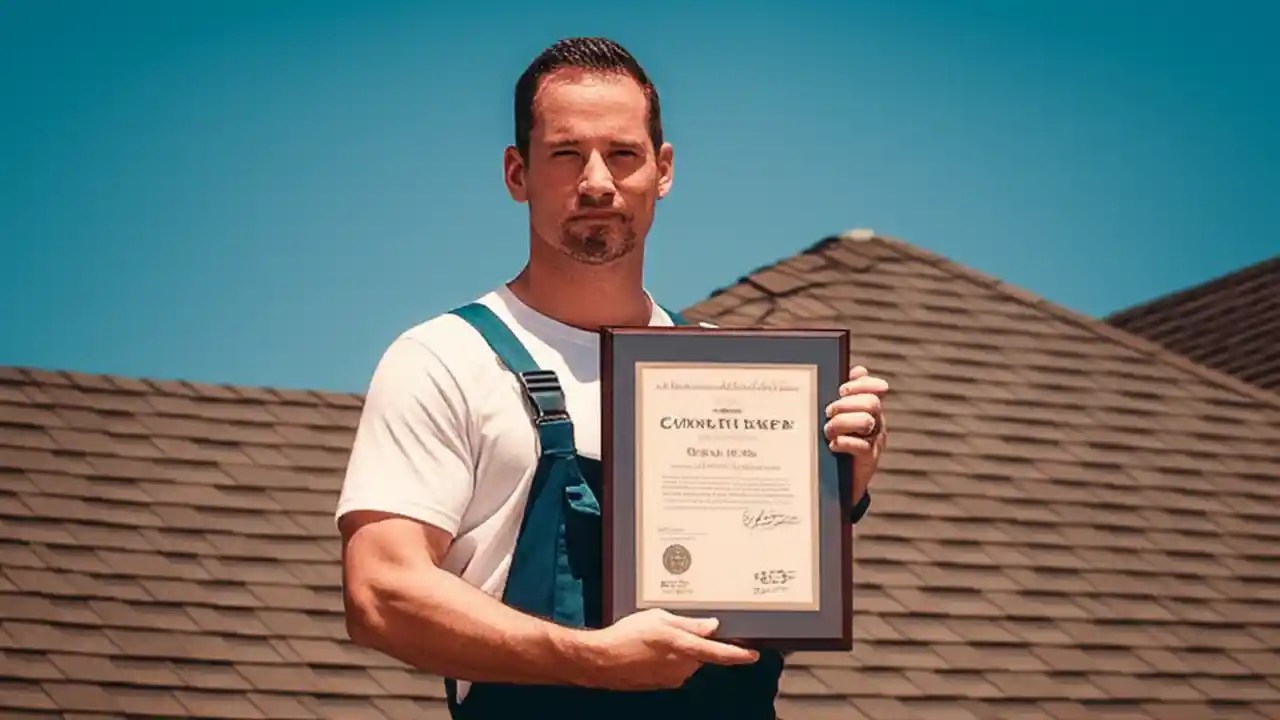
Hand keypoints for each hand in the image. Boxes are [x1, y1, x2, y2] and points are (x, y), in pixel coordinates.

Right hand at [579, 609, 758, 689]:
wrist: (602, 661)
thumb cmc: (627, 636)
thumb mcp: (660, 618)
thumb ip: (689, 623)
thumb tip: (712, 626)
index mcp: (685, 648)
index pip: (720, 653)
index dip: (739, 655)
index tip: (753, 655)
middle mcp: (683, 667)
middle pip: (700, 654)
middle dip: (692, 643)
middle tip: (670, 628)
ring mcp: (672, 678)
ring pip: (685, 661)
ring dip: (676, 651)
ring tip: (652, 639)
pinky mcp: (660, 684)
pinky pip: (671, 669)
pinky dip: (664, 660)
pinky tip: (646, 651)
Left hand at [823, 364, 888, 505]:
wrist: (843, 481)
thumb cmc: (839, 443)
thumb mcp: (841, 418)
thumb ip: (846, 396)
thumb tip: (857, 369)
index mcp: (870, 409)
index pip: (873, 388)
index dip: (861, 384)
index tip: (843, 389)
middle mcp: (877, 422)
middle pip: (871, 403)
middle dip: (846, 404)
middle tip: (829, 412)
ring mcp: (876, 440)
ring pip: (866, 421)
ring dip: (842, 423)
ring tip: (829, 431)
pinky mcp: (870, 459)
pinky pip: (861, 445)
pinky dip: (844, 442)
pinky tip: (833, 445)